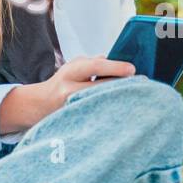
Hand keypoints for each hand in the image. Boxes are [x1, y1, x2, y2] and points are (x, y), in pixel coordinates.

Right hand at [0, 56, 135, 133]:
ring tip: (135, 98)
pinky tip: (123, 111)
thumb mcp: (75, 67)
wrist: (41, 105)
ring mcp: (73, 108)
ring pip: (102, 104)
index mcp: (71, 72)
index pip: (95, 67)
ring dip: (119, 100)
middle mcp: (70, 91)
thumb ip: (95, 63)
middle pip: (101, 88)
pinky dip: (111, 111)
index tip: (132, 69)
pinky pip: (99, 116)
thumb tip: (117, 60)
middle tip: (141, 86)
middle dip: (121, 86)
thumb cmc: (64, 82)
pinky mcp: (77, 122)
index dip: (114, 67)